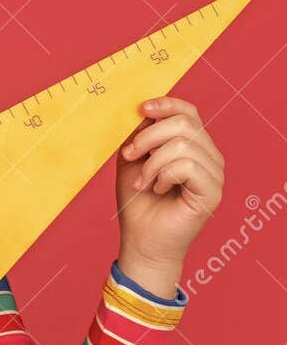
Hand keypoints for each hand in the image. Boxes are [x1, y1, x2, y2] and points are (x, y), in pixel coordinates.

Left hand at [115, 96, 223, 297]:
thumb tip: (143, 110)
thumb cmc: (137, 202)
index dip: (166, 104)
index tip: (141, 109)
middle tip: (129, 156)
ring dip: (151, 163)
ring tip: (143, 182)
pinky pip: (187, 166)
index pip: (189, 112)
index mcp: (193, 146)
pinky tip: (157, 189)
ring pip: (182, 144)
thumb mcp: (132, 160)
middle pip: (184, 123)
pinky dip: (163, 175)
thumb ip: (139, 135)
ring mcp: (215, 174)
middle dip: (148, 137)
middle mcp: (209, 157)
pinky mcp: (213, 192)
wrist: (141, 239)